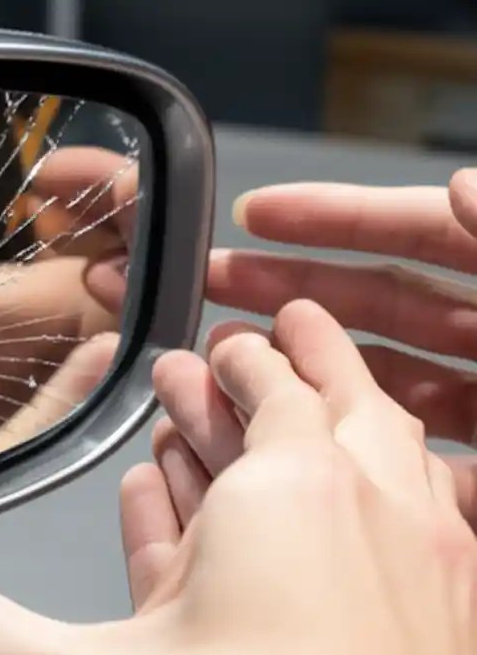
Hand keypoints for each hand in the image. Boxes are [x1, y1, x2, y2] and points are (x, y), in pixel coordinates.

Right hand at [0, 300, 476, 654]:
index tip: (200, 352)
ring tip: (290, 419)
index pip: (268, 385)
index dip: (228, 363)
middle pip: (338, 401)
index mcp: (296, 493)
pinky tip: (331, 522)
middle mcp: (377, 513)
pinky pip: (411, 531)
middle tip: (254, 345)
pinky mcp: (447, 625)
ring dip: (332, 429)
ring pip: (385, 459)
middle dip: (286, 371)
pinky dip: (365, 506)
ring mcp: (425, 568)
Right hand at [211, 168, 476, 519]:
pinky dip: (350, 463)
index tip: (253, 214)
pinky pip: (412, 469)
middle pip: (380, 307)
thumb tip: (459, 185)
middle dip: (290, 288)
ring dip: (306, 376)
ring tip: (224, 371)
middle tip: (204, 286)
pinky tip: (289, 457)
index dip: (334, 218)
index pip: (416, 236)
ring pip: (381, 386)